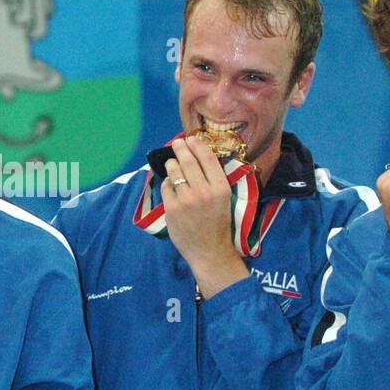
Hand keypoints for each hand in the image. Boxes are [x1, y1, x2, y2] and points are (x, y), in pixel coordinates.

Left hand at [162, 135, 249, 298]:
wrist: (210, 251)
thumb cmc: (219, 224)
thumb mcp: (224, 199)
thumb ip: (214, 179)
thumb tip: (198, 156)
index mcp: (220, 188)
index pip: (207, 158)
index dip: (197, 145)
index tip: (191, 139)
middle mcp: (203, 192)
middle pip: (188, 160)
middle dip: (180, 148)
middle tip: (177, 143)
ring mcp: (186, 200)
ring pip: (174, 171)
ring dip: (172, 164)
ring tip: (172, 164)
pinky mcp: (172, 208)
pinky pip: (165, 186)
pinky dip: (167, 183)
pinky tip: (171, 185)